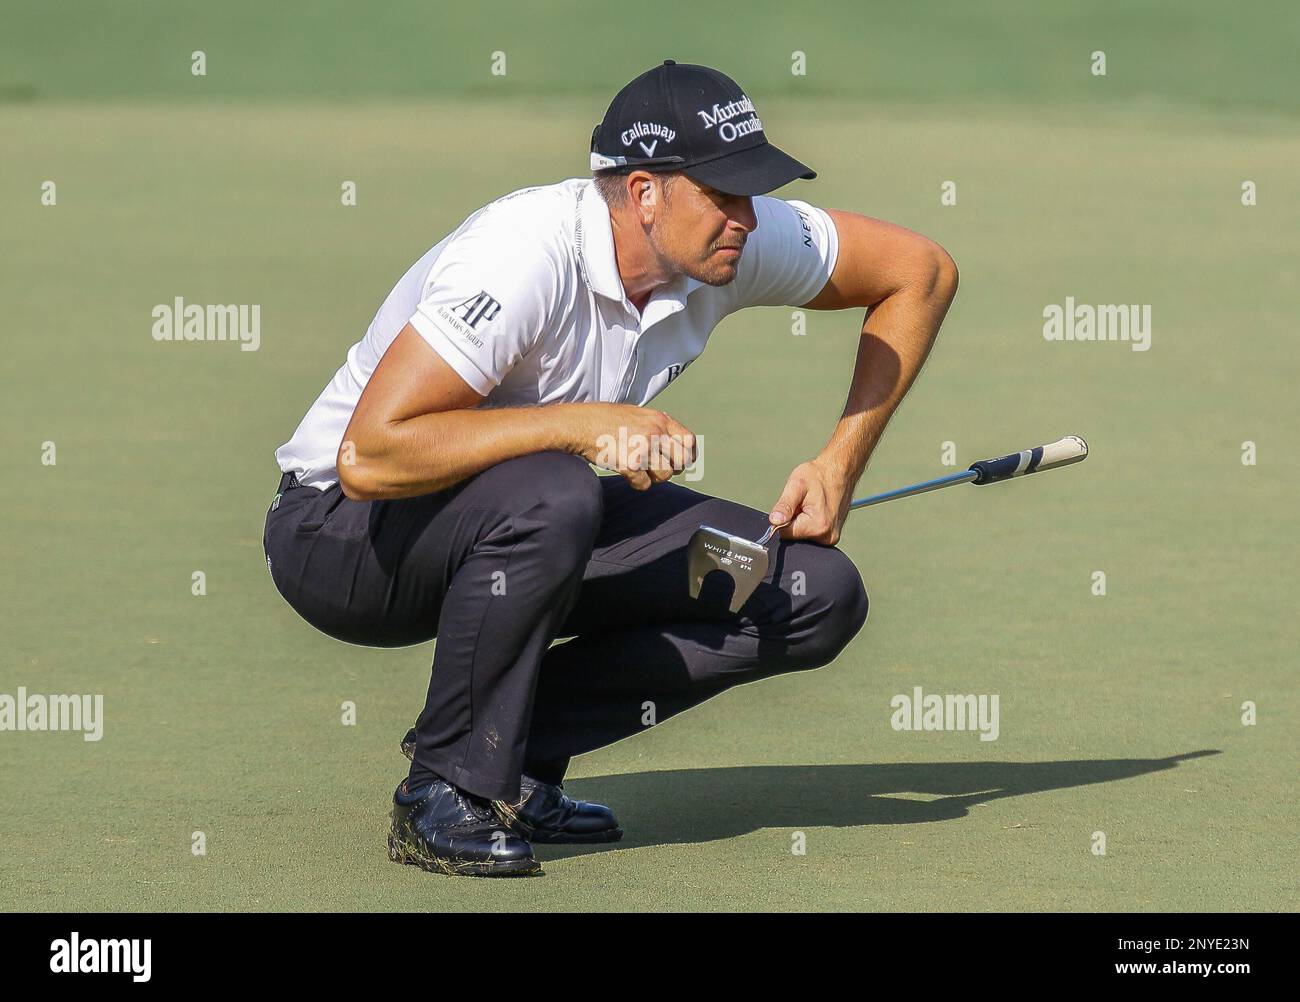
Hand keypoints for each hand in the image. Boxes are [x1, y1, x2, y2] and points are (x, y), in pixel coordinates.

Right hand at [561, 403, 696, 490]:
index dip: (688, 455)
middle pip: (682, 461)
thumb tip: (675, 447)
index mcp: (660, 419)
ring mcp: (644, 449)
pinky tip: (625, 471)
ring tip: (638, 467)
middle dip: (673, 469)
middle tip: (658, 468)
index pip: (689, 441)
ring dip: (653, 476)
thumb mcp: (638, 414)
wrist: (580, 425)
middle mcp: (655, 433)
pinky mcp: (630, 464)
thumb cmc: (606, 420)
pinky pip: (644, 484)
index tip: (681, 462)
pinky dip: (636, 482)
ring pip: (665, 476)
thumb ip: (658, 427)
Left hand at [768, 458, 854, 544]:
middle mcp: (826, 537)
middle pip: (794, 537)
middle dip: (794, 521)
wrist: (840, 471)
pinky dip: (809, 523)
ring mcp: (830, 538)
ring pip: (802, 535)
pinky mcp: (831, 536)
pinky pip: (811, 534)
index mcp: (817, 526)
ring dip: (802, 522)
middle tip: (804, 504)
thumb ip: (784, 505)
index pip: (784, 533)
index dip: (784, 518)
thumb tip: (774, 521)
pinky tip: (816, 510)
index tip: (794, 505)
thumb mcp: (797, 485)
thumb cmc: (819, 475)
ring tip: (811, 505)